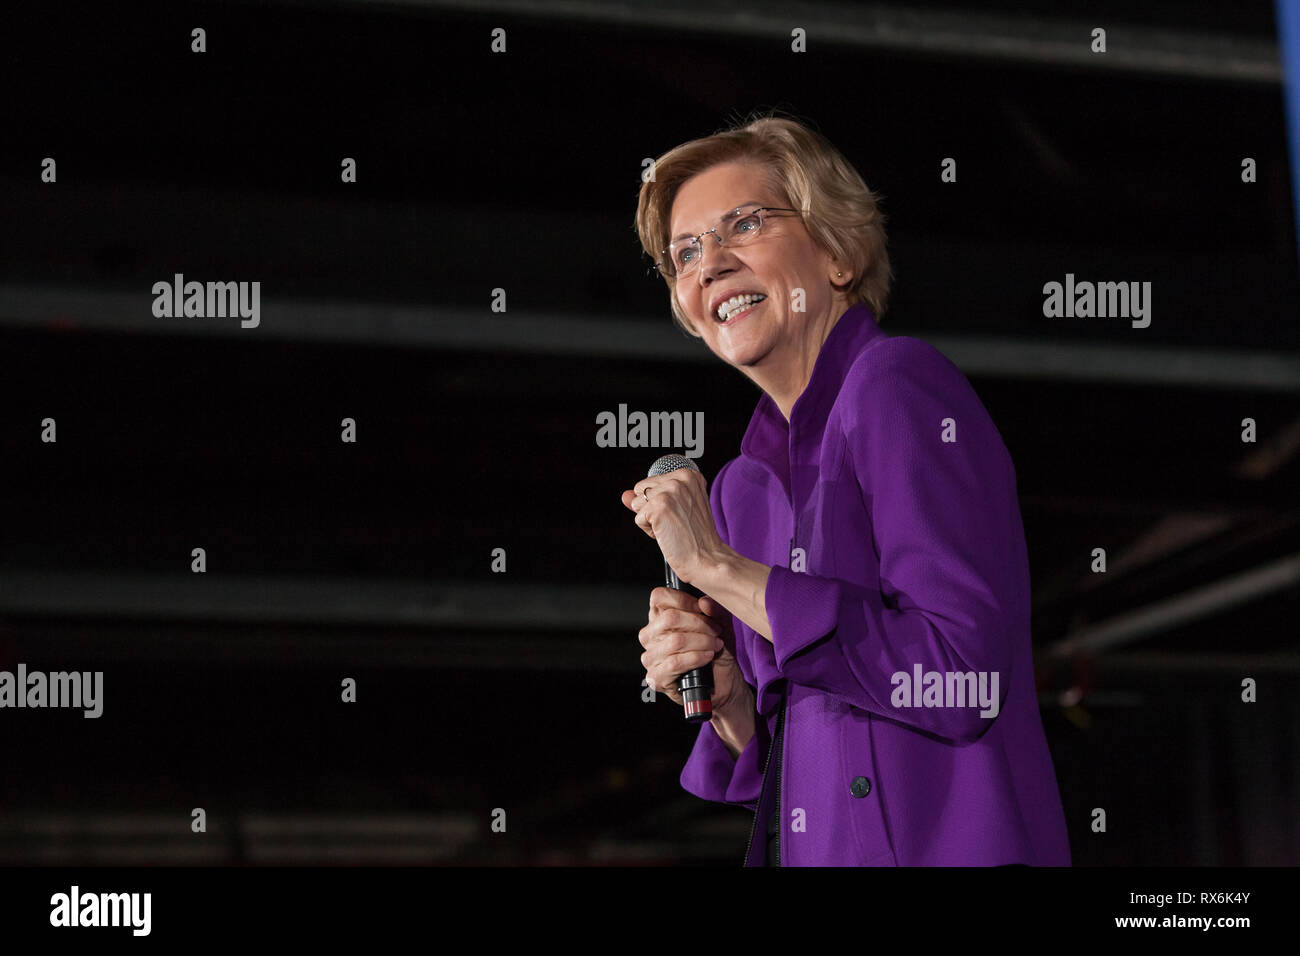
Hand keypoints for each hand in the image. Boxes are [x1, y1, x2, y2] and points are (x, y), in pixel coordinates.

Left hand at [621, 467, 725, 585]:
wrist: (707, 559)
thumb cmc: (695, 538)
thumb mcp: (674, 509)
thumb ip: (648, 497)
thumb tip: (625, 495)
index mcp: (688, 475)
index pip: (650, 483)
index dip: (659, 503)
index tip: (679, 514)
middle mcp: (680, 478)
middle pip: (641, 490)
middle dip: (651, 509)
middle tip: (675, 522)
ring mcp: (670, 490)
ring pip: (637, 504)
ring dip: (650, 520)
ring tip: (672, 527)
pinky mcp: (659, 506)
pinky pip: (638, 519)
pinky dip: (649, 531)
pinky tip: (668, 534)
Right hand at [638, 588, 743, 714]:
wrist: (724, 682)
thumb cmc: (717, 650)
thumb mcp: (722, 625)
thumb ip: (715, 610)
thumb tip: (705, 602)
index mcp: (660, 617)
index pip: (659, 597)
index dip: (684, 600)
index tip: (703, 609)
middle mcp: (651, 635)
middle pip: (668, 618)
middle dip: (699, 624)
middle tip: (715, 631)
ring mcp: (651, 657)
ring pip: (675, 641)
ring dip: (701, 642)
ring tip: (715, 645)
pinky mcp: (656, 678)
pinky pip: (675, 662)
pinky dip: (695, 658)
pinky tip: (707, 657)